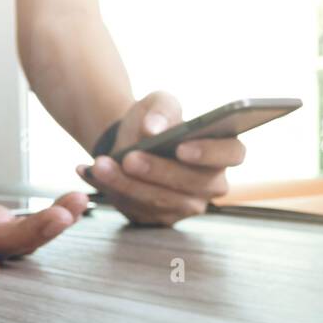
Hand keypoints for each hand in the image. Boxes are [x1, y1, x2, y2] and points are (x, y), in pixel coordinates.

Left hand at [77, 90, 244, 225]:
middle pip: (192, 184)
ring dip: (126, 184)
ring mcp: (188, 204)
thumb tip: (155, 129)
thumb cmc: (154, 120)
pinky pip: (137, 210)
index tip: (181, 148)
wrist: (129, 140)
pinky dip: (112, 192)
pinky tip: (91, 173)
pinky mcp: (161, 218)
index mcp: (223, 150)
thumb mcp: (158, 104)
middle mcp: (212, 182)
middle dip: (157, 171)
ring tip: (100, 165)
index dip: (210, 153)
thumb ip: (161, 111)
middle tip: (129, 158)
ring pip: (160, 201)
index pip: (232, 154)